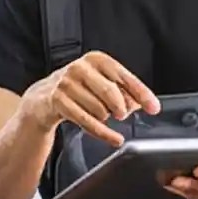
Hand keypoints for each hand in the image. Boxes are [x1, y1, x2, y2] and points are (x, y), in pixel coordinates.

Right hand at [20, 51, 159, 145]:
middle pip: (111, 93)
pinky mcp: (58, 101)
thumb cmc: (79, 88)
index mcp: (97, 60)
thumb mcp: (102, 83)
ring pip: (99, 109)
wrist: (44, 97)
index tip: (154, 108)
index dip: (142, 94)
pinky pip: (87, 121)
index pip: (124, 77)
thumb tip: (145, 104)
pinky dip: (103, 133)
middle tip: (122, 114)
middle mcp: (81, 68)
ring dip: (106, 118)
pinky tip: (114, 138)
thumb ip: (125, 91)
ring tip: (102, 115)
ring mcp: (67, 84)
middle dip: (122, 108)